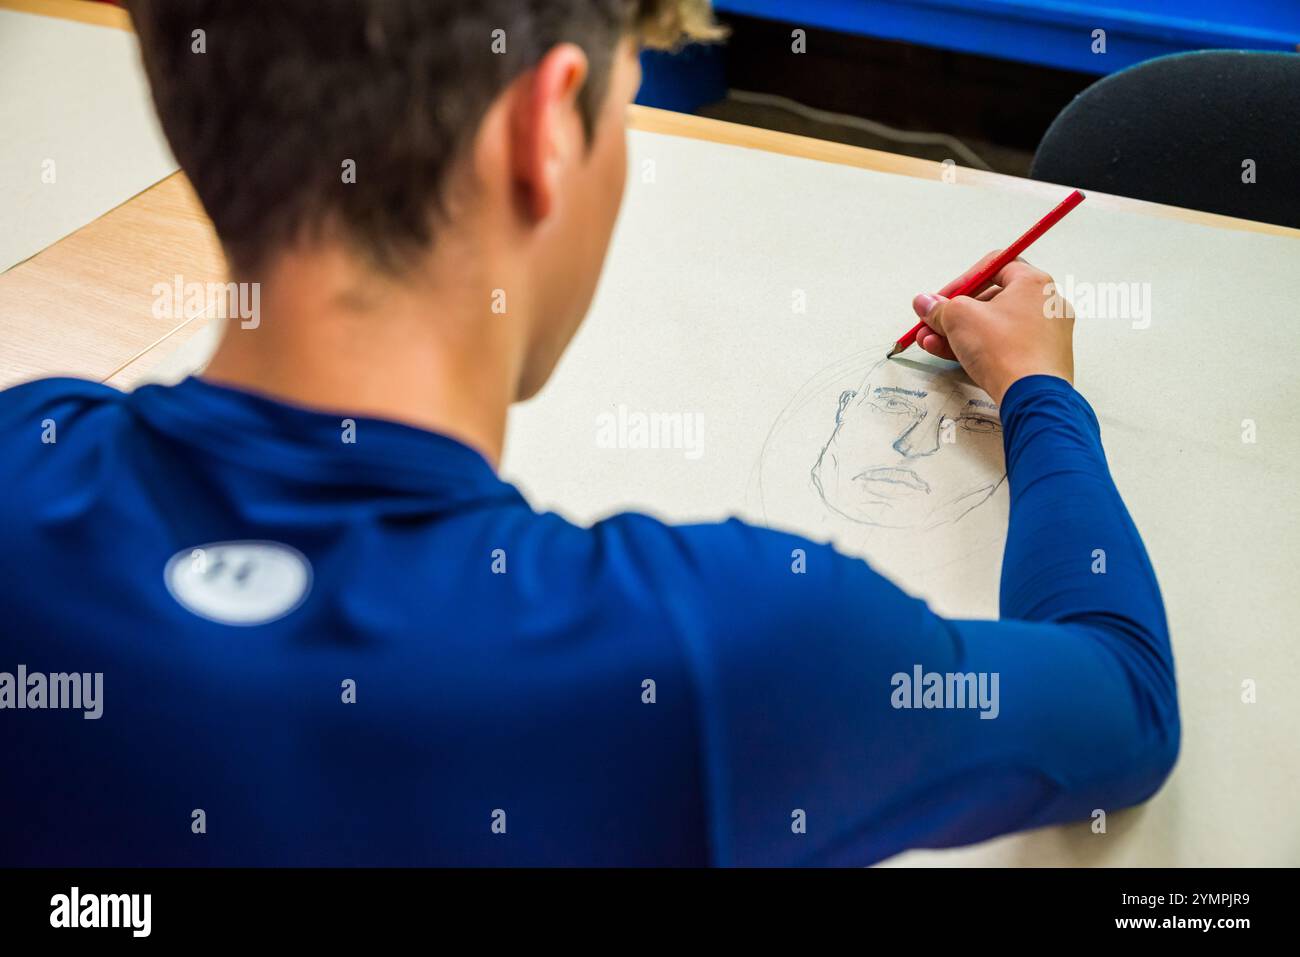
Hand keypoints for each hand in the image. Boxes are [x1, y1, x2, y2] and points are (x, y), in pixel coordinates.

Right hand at [909, 252, 1074, 403]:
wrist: (1032, 396)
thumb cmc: (1005, 350)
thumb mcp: (959, 318)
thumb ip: (939, 307)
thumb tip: (924, 303)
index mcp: (1033, 282)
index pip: (993, 267)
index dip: (961, 281)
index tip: (940, 299)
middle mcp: (1045, 304)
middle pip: (990, 300)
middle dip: (953, 313)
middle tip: (931, 323)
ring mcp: (1046, 334)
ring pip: (994, 327)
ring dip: (959, 333)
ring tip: (931, 343)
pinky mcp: (1041, 359)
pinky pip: (1004, 346)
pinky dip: (979, 348)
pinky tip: (951, 355)